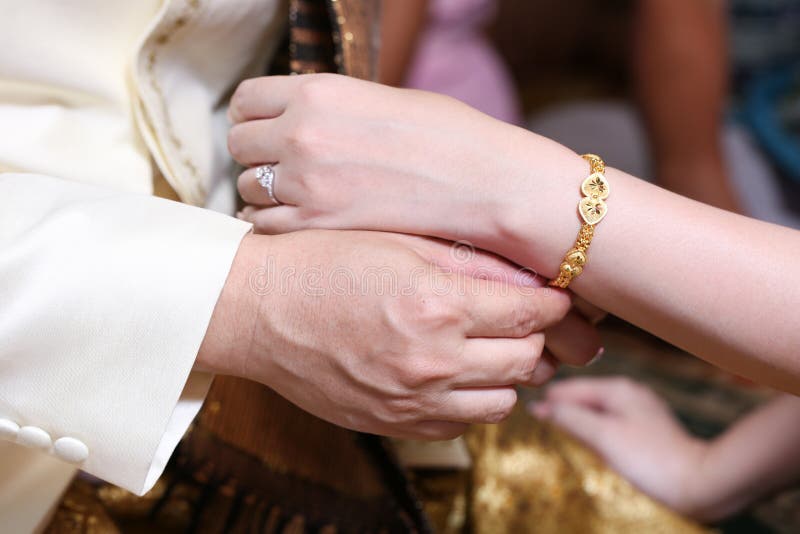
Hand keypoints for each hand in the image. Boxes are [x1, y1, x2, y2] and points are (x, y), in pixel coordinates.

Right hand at [198, 230, 572, 439]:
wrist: (258, 311)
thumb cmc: (322, 263)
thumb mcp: (398, 242)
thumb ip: (468, 262)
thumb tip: (527, 275)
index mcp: (437, 305)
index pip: (530, 313)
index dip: (554, 303)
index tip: (556, 296)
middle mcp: (432, 361)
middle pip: (527, 360)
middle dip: (538, 337)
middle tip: (526, 319)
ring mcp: (413, 401)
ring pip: (504, 402)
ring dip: (509, 374)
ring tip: (493, 348)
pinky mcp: (393, 424)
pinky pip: (461, 426)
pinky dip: (473, 401)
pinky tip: (457, 375)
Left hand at [227, 73, 583, 257]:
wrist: (485, 185)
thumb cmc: (449, 138)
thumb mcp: (381, 100)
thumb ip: (331, 108)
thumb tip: (305, 118)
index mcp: (318, 92)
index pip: (246, 101)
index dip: (254, 118)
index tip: (268, 132)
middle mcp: (300, 133)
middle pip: (239, 145)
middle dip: (257, 156)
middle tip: (285, 170)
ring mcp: (304, 183)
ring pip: (247, 189)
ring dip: (267, 194)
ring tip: (303, 200)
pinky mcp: (316, 226)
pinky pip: (264, 226)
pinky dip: (277, 226)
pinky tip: (304, 224)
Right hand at [530, 377, 709, 517]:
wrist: (700, 483)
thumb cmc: (651, 459)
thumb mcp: (602, 436)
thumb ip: (569, 418)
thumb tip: (538, 406)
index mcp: (617, 388)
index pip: (570, 388)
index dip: (548, 399)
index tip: (525, 408)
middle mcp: (630, 393)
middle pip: (584, 397)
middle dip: (563, 408)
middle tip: (539, 421)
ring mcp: (642, 410)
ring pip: (598, 410)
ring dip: (579, 420)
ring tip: (561, 431)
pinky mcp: (650, 429)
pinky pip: (612, 423)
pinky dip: (597, 430)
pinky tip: (595, 443)